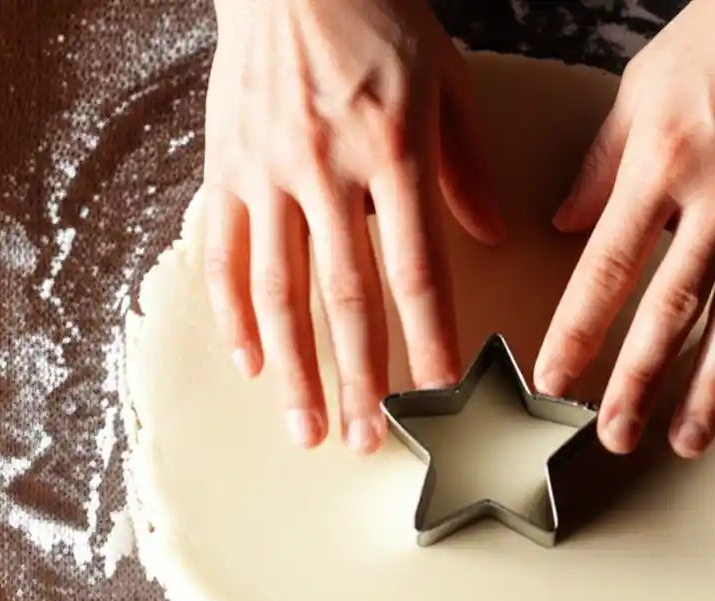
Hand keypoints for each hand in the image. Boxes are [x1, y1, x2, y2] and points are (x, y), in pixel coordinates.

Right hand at [201, 0, 503, 452]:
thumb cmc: (376, 16)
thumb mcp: (444, 78)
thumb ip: (465, 164)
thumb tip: (491, 236)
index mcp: (392, 151)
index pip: (415, 269)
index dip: (429, 340)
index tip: (443, 397)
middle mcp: (325, 171)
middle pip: (344, 298)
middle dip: (360, 379)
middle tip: (372, 443)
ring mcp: (265, 173)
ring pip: (278, 292)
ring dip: (294, 370)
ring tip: (307, 431)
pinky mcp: (223, 168)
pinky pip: (223, 255)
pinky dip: (234, 316)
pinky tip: (250, 365)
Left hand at [535, 0, 714, 457]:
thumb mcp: (642, 87)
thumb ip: (603, 164)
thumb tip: (564, 223)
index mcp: (661, 163)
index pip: (609, 266)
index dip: (578, 329)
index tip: (551, 380)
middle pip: (672, 308)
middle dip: (639, 381)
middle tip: (612, 437)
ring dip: (714, 384)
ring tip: (688, 441)